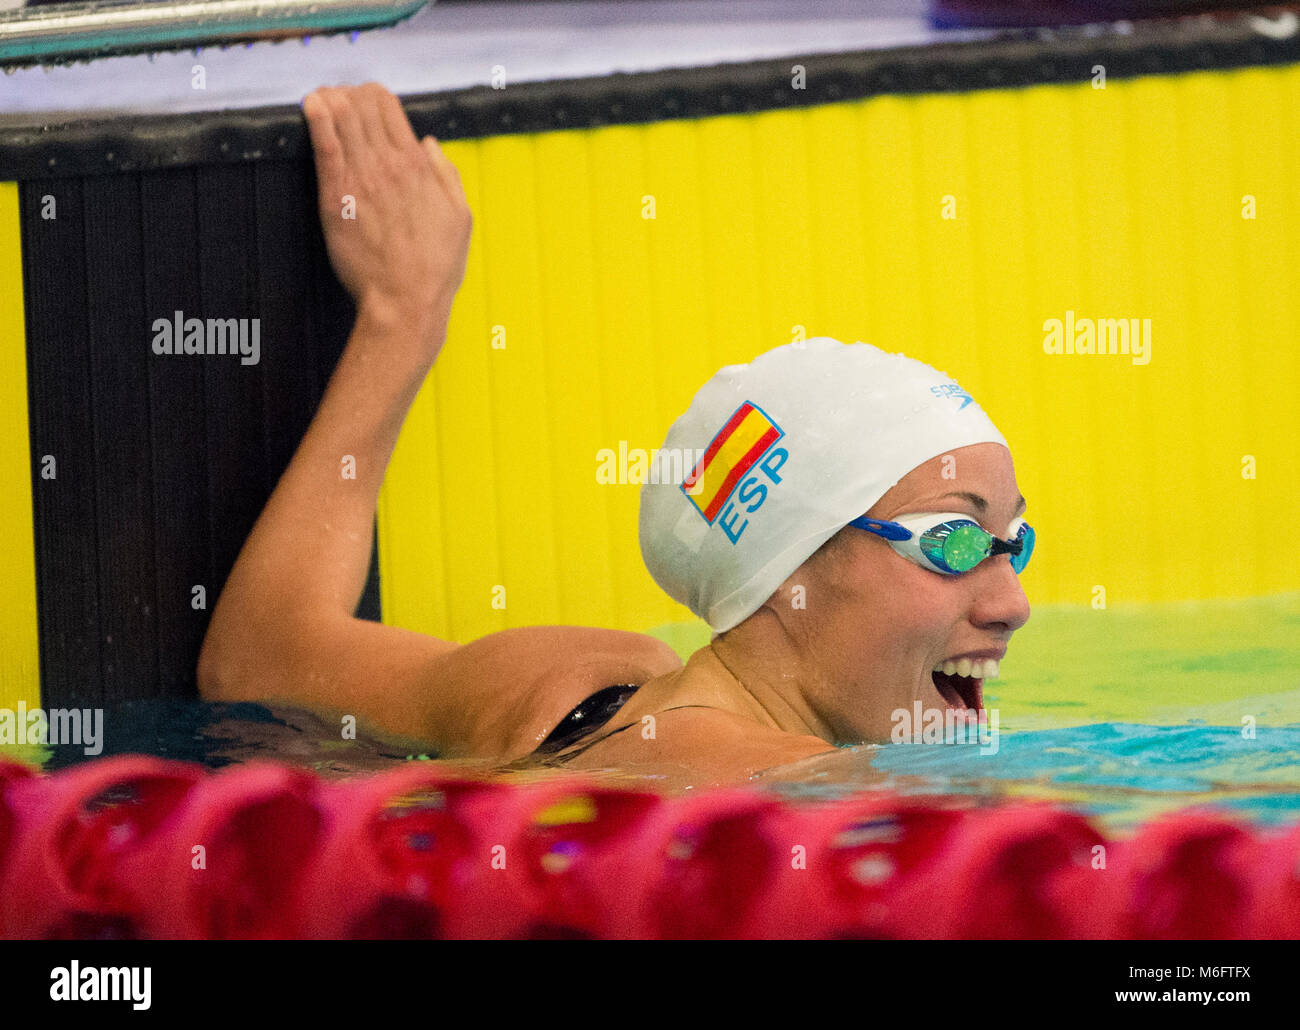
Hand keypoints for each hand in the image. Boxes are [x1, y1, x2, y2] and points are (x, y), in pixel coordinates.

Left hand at [303, 83, 471, 355]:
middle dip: (348, 94)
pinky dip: (316, 119)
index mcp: (418, 166)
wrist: (405, 302)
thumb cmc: (435, 268)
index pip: (390, 108)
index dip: (373, 96)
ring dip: (330, 100)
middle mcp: (390, 165)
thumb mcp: (460, 217)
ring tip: (321, 99)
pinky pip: (324, 145)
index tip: (363, 101)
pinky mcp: (335, 197)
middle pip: (362, 105)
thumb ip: (446, 175)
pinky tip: (310, 105)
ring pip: (342, 117)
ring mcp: (361, 178)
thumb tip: (430, 145)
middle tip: (338, 101)